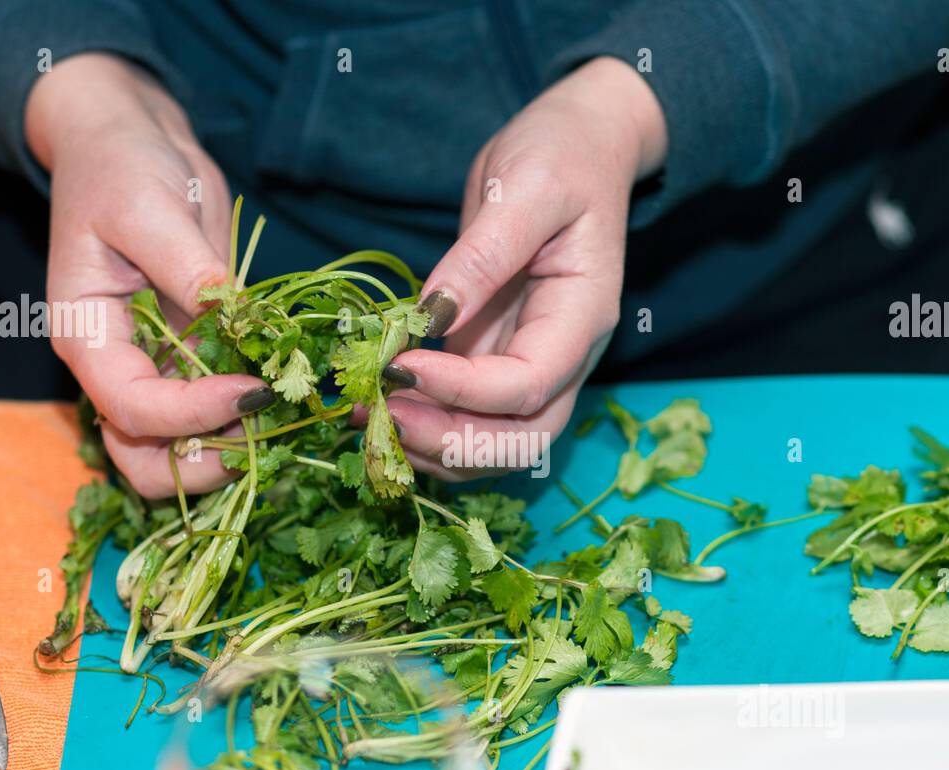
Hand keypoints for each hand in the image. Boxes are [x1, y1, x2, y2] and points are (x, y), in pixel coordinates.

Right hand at [25, 54, 271, 497]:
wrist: (130, 143)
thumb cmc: (120, 166)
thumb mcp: (148, 208)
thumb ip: (188, 268)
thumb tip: (232, 315)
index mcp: (88, 338)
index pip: (134, 409)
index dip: (195, 415)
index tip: (255, 391)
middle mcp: (117, 368)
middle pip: (144, 459)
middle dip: (204, 462)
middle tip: (267, 427)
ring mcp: (155, 369)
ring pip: (182, 450)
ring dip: (233, 447)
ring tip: (285, 412)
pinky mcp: (193, 359)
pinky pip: (217, 410)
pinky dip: (251, 416)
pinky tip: (290, 391)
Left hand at [381, 57, 666, 479]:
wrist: (580, 143)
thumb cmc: (562, 155)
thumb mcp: (525, 188)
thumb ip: (484, 255)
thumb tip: (433, 314)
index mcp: (581, 318)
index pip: (528, 386)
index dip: (463, 391)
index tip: (399, 366)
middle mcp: (562, 355)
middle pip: (518, 439)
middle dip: (449, 442)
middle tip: (380, 416)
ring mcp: (526, 361)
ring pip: (491, 442)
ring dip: (432, 446)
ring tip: (367, 418)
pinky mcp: (491, 355)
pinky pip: (464, 414)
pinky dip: (423, 424)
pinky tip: (375, 406)